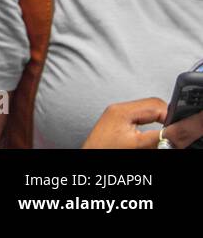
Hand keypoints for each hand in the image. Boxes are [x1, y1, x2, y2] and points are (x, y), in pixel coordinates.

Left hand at [83, 98, 202, 148]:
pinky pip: (138, 119)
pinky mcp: (114, 125)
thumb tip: (180, 130)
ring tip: (163, 139)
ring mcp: (115, 117)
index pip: (156, 105)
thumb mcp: (138, 146)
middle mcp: (116, 110)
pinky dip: (149, 127)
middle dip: (166, 120)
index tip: (181, 130)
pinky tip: (151, 139)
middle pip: (152, 107)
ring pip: (146, 114)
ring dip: (159, 124)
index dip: (172, 117)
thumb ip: (160, 137)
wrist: (87, 163)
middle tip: (174, 136)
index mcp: (121, 110)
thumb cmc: (103, 153)